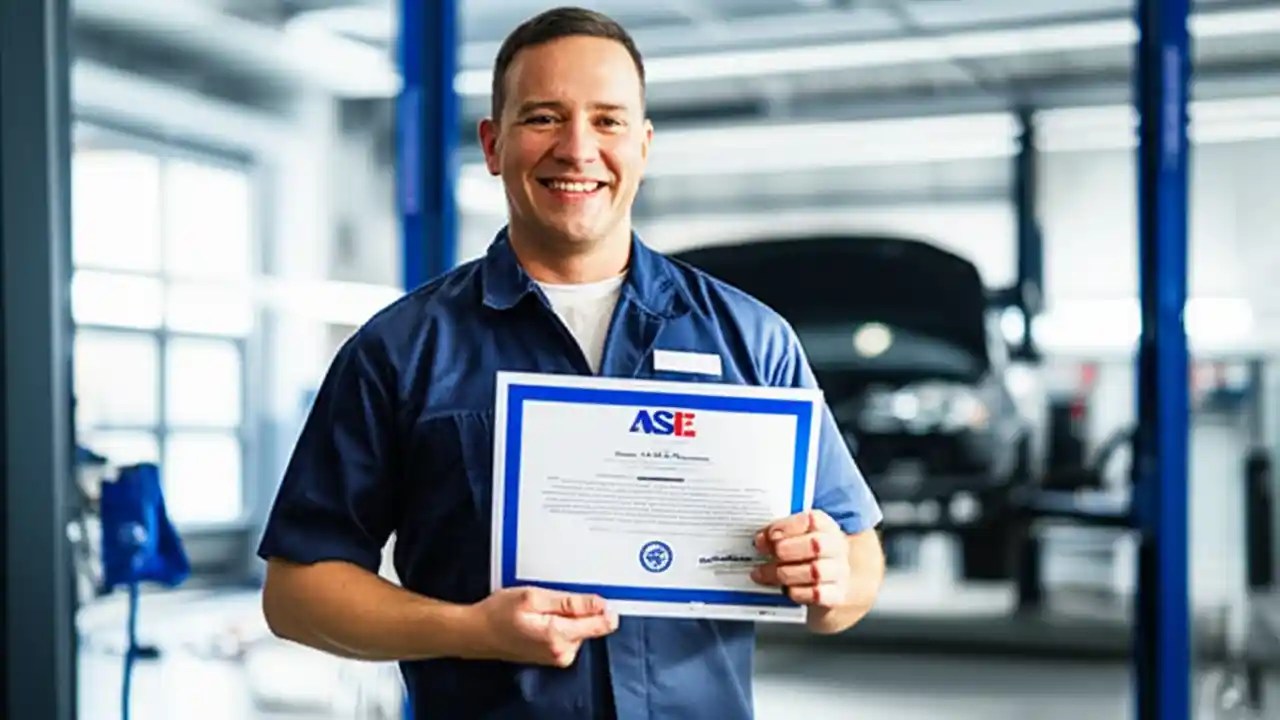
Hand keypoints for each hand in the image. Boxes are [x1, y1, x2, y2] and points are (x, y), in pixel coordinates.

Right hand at [470, 586, 618, 667]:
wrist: (478, 632)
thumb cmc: (499, 613)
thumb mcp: (535, 597)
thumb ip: (571, 602)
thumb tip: (601, 605)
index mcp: (559, 636)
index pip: (602, 624)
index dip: (603, 606)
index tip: (597, 596)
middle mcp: (562, 652)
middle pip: (591, 624)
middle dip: (577, 608)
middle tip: (551, 600)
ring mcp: (558, 656)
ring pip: (580, 628)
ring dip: (567, 615)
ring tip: (541, 609)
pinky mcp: (554, 656)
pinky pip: (569, 634)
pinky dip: (560, 623)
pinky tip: (540, 619)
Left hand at [750, 509, 850, 608]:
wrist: (829, 580)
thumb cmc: (806, 553)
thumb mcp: (796, 536)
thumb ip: (779, 534)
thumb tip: (760, 539)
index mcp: (826, 526)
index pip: (812, 520)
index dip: (788, 526)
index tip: (769, 534)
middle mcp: (836, 547)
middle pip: (816, 545)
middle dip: (785, 549)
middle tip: (763, 553)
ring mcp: (838, 572)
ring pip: (814, 572)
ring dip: (783, 573)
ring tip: (762, 573)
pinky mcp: (836, 595)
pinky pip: (817, 594)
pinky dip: (796, 592)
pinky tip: (784, 589)